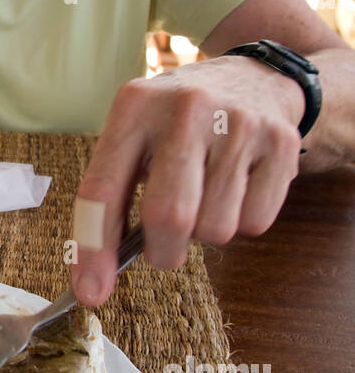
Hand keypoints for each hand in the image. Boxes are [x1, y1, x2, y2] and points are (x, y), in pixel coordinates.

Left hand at [70, 57, 304, 304]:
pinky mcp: (280, 142)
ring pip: (215, 229)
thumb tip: (95, 277)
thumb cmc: (179, 123)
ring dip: (204, 234)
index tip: (92, 293)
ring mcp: (238, 123)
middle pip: (169, 217)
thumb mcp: (136, 135)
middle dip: (162, 252)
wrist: (255, 79)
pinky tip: (237, 187)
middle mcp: (185, 108)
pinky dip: (242, 222)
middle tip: (163, 249)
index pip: (102, 189)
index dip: (94, 249)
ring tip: (205, 197)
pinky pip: (255, 223)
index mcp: (134, 106)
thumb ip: (112, 195)